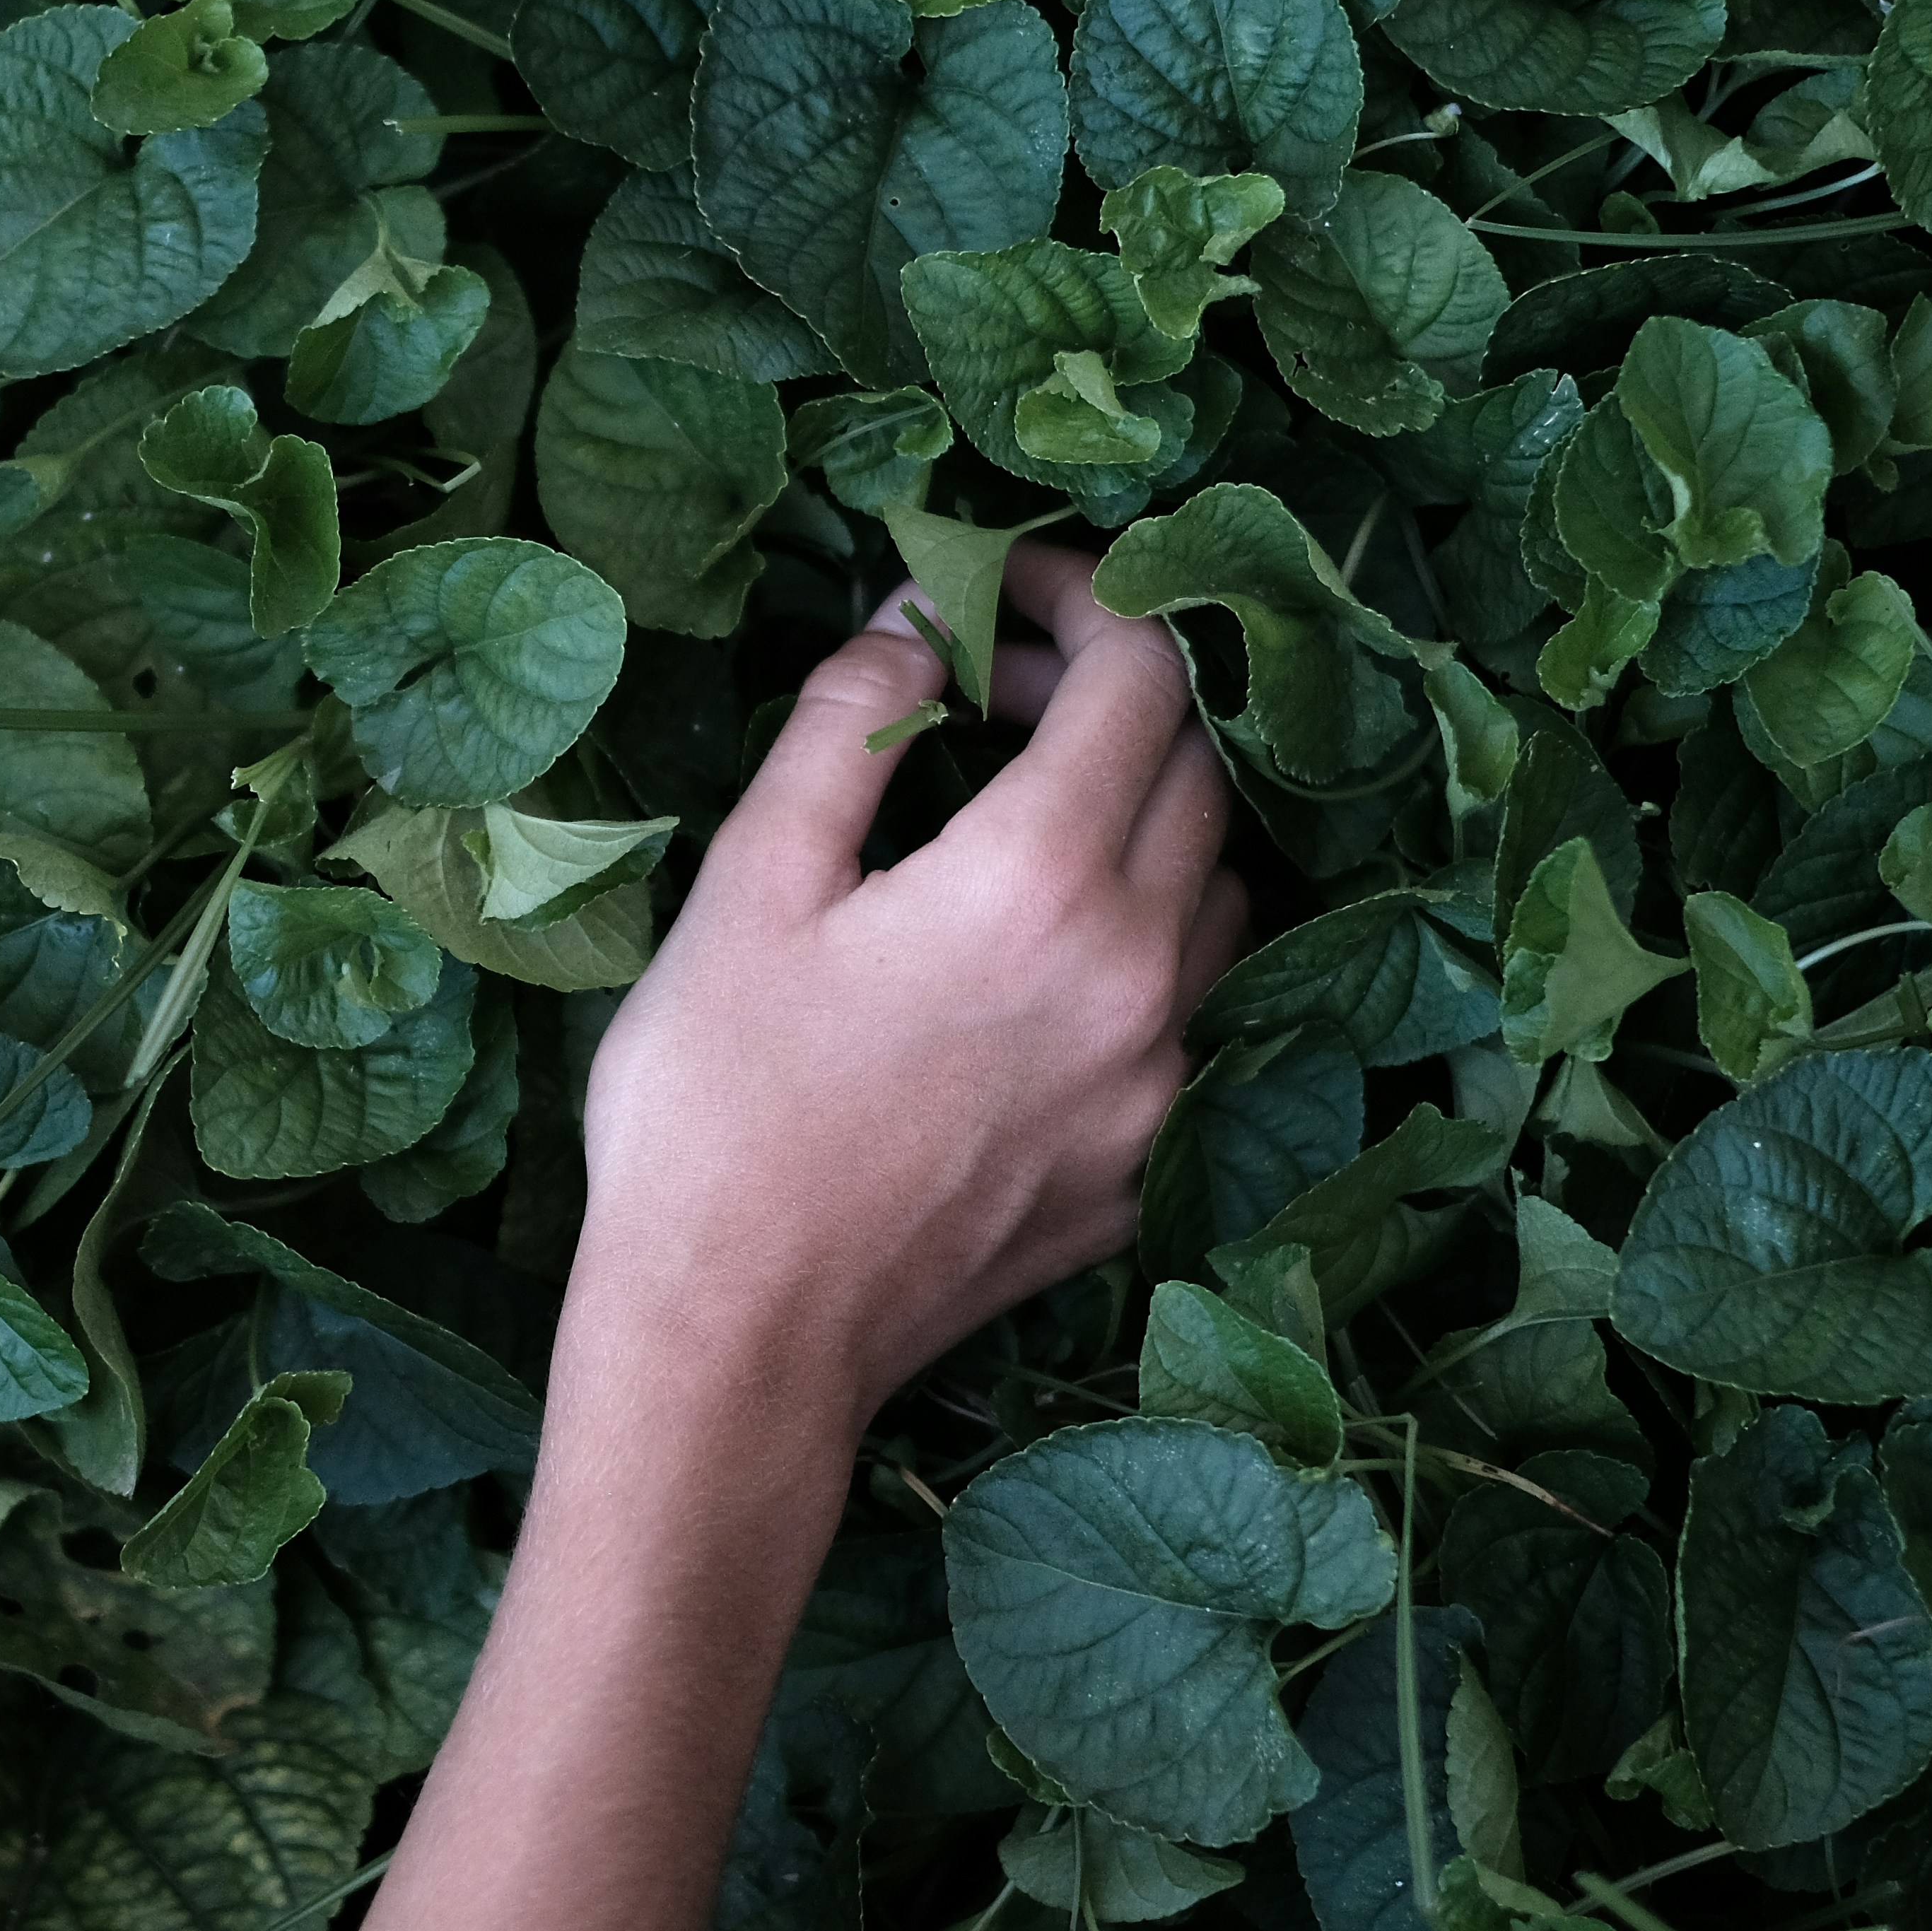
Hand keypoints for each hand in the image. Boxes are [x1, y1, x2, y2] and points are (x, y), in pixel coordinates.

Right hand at [568, 542, 1248, 1441]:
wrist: (735, 1345)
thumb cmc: (713, 1110)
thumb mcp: (750, 885)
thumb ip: (845, 727)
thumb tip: (910, 620)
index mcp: (1042, 883)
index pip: (1142, 675)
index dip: (1087, 595)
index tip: (1004, 585)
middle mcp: (1141, 976)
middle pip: (1199, 773)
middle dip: (1111, 697)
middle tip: (993, 688)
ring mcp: (1156, 1084)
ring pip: (1217, 897)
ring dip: (1146, 824)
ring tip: (1023, 818)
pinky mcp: (1139, 1167)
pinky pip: (1183, 1018)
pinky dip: (1133, 950)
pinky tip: (1024, 964)